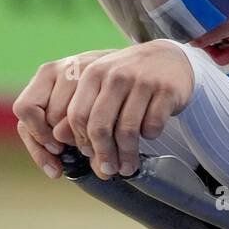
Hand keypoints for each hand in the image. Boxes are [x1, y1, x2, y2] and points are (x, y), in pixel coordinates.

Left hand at [15, 42, 193, 180]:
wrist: (169, 58)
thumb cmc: (129, 79)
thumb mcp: (102, 88)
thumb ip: (81, 111)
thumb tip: (59, 139)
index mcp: (93, 73)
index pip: (77, 116)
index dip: (81, 142)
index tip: (88, 156)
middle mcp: (116, 75)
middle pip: (100, 127)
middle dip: (103, 155)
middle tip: (109, 170)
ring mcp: (143, 81)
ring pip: (127, 130)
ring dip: (127, 155)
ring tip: (128, 167)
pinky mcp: (166, 89)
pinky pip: (152, 125)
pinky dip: (150, 135)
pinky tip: (149, 134)